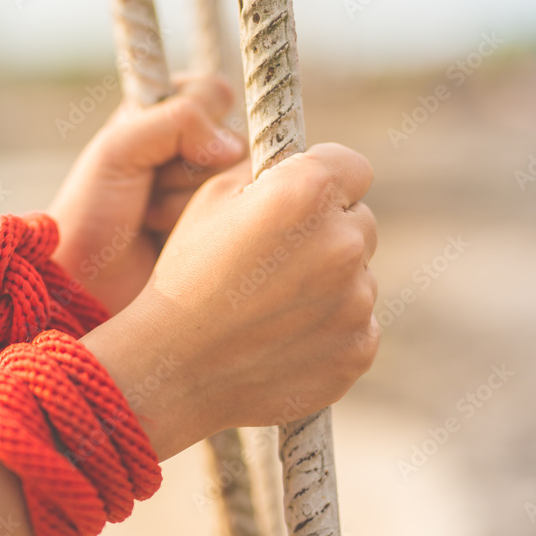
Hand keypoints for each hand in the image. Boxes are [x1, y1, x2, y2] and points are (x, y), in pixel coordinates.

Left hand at [49, 73, 246, 313]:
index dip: (197, 115)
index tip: (161, 144)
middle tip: (148, 189)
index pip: (213, 92)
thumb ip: (175, 121)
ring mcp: (213, 195)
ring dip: (189, 201)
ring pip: (241, 178)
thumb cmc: (90, 213)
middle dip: (188, 167)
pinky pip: (246, 216)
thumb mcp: (119, 149)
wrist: (87, 285)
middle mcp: (194, 154)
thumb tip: (235, 145)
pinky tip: (174, 243)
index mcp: (164, 120)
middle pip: (234, 138)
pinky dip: (205, 227)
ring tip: (154, 221)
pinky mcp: (227, 232)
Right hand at [83, 144, 378, 458]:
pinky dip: (332, 327)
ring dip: (331, 283)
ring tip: (272, 304)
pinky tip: (284, 335)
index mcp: (306, 195)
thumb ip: (268, 173)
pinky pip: (359, 324)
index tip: (304, 196)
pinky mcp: (358, 349)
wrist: (175, 369)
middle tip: (278, 258)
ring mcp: (356, 302)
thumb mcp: (211, 199)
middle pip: (360, 223)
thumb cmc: (186, 277)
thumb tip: (302, 166)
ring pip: (359, 277)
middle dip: (328, 231)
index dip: (326, 178)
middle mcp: (343, 244)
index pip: (354, 167)